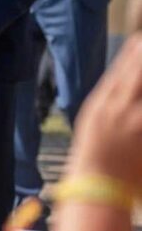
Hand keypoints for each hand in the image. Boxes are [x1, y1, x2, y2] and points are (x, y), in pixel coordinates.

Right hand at [69, 34, 141, 187]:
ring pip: (138, 85)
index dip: (130, 55)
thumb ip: (107, 107)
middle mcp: (114, 108)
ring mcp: (130, 119)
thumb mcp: (93, 127)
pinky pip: (141, 107)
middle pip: (134, 73)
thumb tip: (120, 91)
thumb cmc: (94, 161)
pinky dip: (141, 98)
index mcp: (98, 106)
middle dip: (141, 57)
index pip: (117, 72)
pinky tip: (141, 97)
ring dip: (141, 71)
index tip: (139, 42)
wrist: (97, 188)